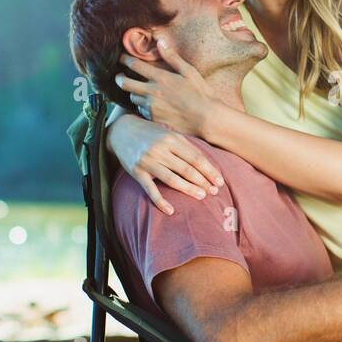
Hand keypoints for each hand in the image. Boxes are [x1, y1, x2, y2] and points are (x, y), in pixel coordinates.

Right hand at [106, 113, 223, 214]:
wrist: (122, 131)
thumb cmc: (151, 134)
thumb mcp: (169, 133)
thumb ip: (186, 146)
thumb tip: (206, 163)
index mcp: (172, 139)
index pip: (195, 158)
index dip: (209, 170)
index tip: (220, 181)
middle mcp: (160, 150)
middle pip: (186, 169)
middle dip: (202, 181)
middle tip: (214, 191)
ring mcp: (147, 161)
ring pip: (172, 179)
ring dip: (188, 189)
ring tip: (202, 196)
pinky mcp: (136, 172)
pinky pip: (150, 190)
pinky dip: (160, 201)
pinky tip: (170, 211)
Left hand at [115, 41, 214, 136]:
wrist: (206, 118)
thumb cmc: (200, 93)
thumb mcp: (189, 71)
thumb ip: (172, 57)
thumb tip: (160, 41)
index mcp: (161, 78)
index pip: (135, 65)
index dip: (125, 60)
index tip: (122, 58)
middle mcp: (152, 92)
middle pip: (124, 83)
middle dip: (119, 78)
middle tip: (119, 76)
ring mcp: (152, 107)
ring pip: (133, 98)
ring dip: (134, 92)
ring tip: (139, 90)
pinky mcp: (154, 119)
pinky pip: (141, 110)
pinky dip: (143, 106)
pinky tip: (151, 104)